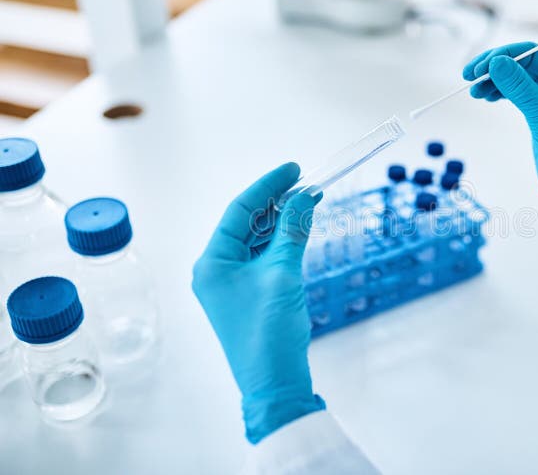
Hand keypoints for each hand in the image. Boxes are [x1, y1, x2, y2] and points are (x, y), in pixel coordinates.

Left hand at [192, 162, 324, 443]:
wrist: (275, 382)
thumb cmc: (268, 331)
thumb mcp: (283, 273)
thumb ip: (293, 230)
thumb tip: (305, 196)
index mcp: (212, 262)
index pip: (239, 211)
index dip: (267, 187)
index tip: (293, 169)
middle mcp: (217, 269)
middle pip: (247, 223)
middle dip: (277, 203)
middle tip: (307, 185)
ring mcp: (233, 283)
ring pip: (259, 240)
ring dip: (283, 222)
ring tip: (310, 202)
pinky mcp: (251, 294)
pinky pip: (266, 258)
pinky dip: (284, 242)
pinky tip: (302, 228)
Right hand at [463, 43, 537, 239]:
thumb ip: (519, 87)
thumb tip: (495, 61)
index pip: (531, 54)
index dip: (502, 57)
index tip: (478, 70)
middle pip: (522, 64)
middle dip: (494, 69)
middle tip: (468, 78)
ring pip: (517, 81)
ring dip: (494, 83)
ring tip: (474, 93)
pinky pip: (518, 96)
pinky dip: (501, 94)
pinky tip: (488, 98)